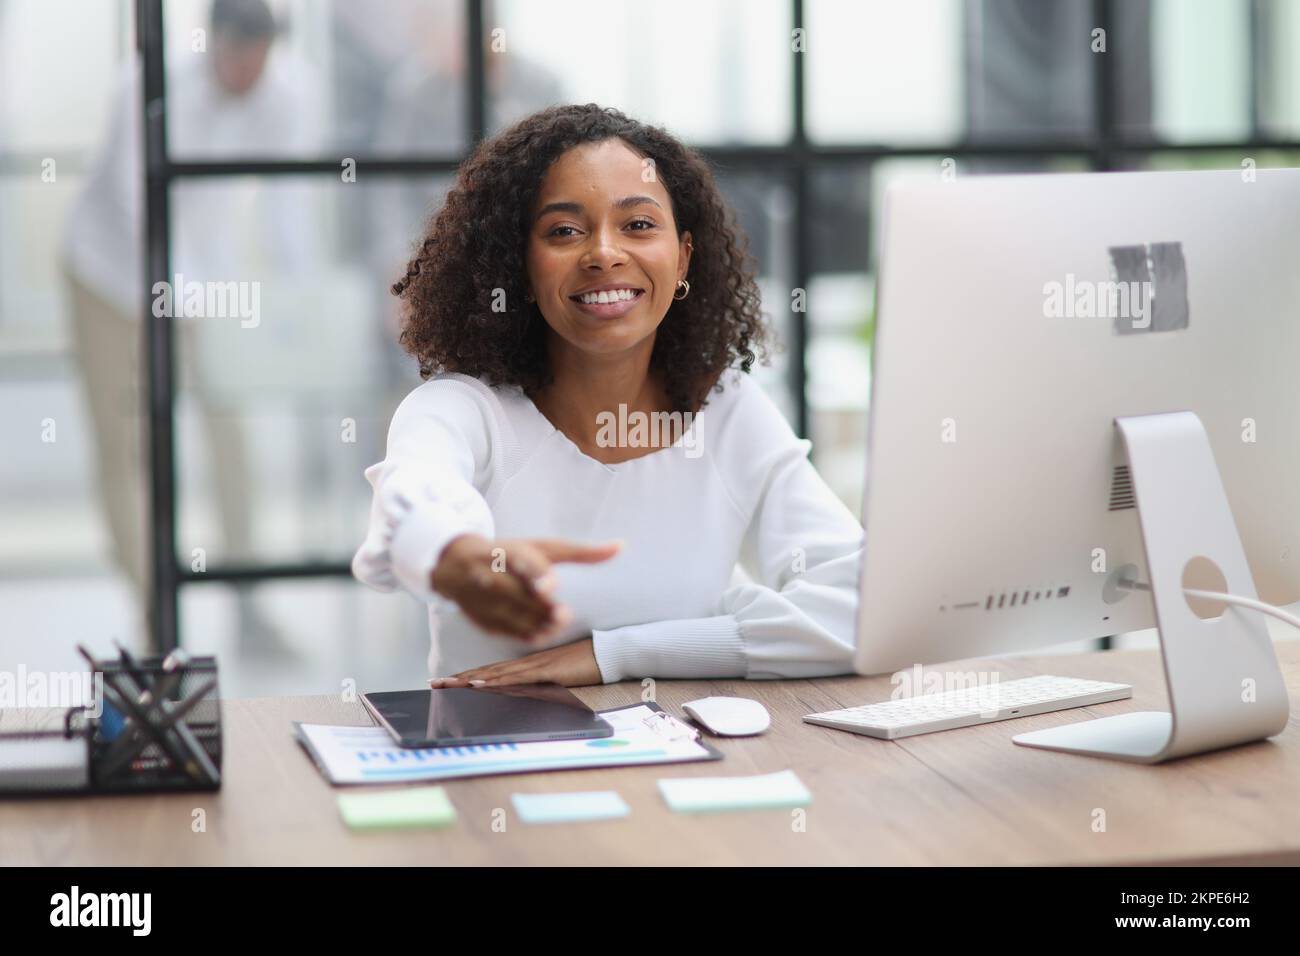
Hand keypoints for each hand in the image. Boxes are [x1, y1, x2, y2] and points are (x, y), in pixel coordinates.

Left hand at [429, 638, 601, 687]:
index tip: (451, 680)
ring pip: (496, 673)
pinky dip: (496, 680)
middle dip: (461, 677)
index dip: (472, 674)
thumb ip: (546, 681)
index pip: (496, 670)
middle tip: (436, 683)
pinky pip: (516, 677)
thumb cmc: (591, 661)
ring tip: (448, 683)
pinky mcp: (546, 670)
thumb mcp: (563, 673)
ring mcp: (536, 665)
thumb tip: (530, 691)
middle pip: (489, 671)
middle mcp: (529, 662)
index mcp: (531, 662)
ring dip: (471, 679)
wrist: (610, 651)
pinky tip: (479, 683)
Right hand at [430, 535, 620, 643]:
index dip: (536, 573)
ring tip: (557, 626)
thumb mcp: (541, 546)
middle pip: (516, 592)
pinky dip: (520, 634)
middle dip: (539, 606)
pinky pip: (501, 629)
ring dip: (534, 623)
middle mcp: (491, 574)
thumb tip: (622, 546)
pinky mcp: (480, 616)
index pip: (522, 561)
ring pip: (509, 614)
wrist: (455, 564)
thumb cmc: (508, 553)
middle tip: (565, 615)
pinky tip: (540, 636)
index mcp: (508, 552)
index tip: (551, 584)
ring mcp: (482, 597)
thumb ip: (581, 552)